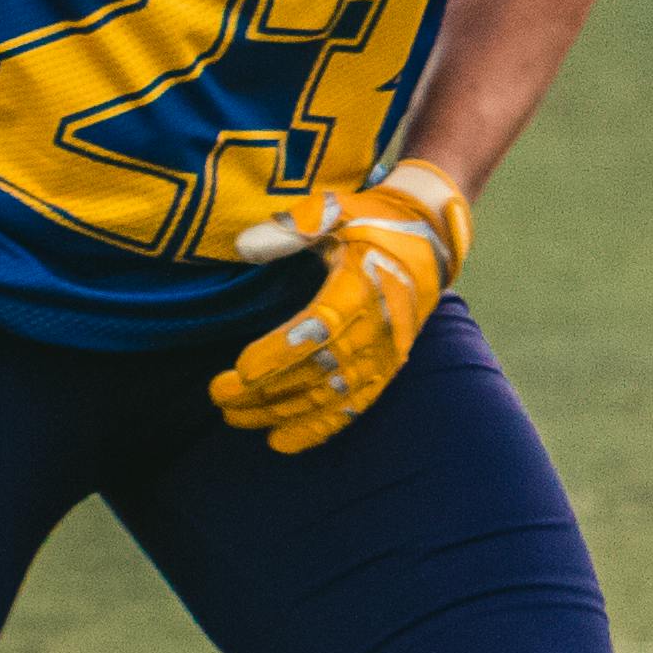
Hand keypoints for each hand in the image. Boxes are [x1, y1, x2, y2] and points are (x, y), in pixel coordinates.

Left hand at [209, 160, 472, 453]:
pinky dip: (319, 428)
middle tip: (219, 398)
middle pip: (316, 370)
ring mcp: (384, 354)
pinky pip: (353, 406)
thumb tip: (245, 245)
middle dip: (266, 390)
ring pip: (329, 395)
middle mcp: (376, 328)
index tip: (241, 370)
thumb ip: (295, 226)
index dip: (280, 353)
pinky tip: (282, 442)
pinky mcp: (387, 368)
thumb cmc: (373, 221)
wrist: (433, 238)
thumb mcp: (338, 210)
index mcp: (362, 286)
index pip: (318, 328)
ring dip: (281, 412)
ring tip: (235, 419)